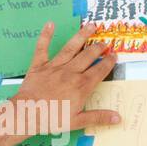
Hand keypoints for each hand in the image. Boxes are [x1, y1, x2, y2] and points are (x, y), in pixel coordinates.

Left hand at [3, 21, 120, 138]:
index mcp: (81, 86)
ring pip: (71, 48)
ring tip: (91, 26)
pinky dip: (45, 35)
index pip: (99, 71)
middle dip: (98, 48)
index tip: (114, 55)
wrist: (27, 113)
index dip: (108, 62)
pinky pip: (42, 48)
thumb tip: (118, 118)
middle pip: (88, 56)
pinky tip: (50, 24)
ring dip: (82, 36)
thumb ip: (98, 117)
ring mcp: (55, 67)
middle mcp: (70, 72)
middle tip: (105, 42)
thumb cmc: (52, 119)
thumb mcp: (78, 121)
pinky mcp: (39, 65)